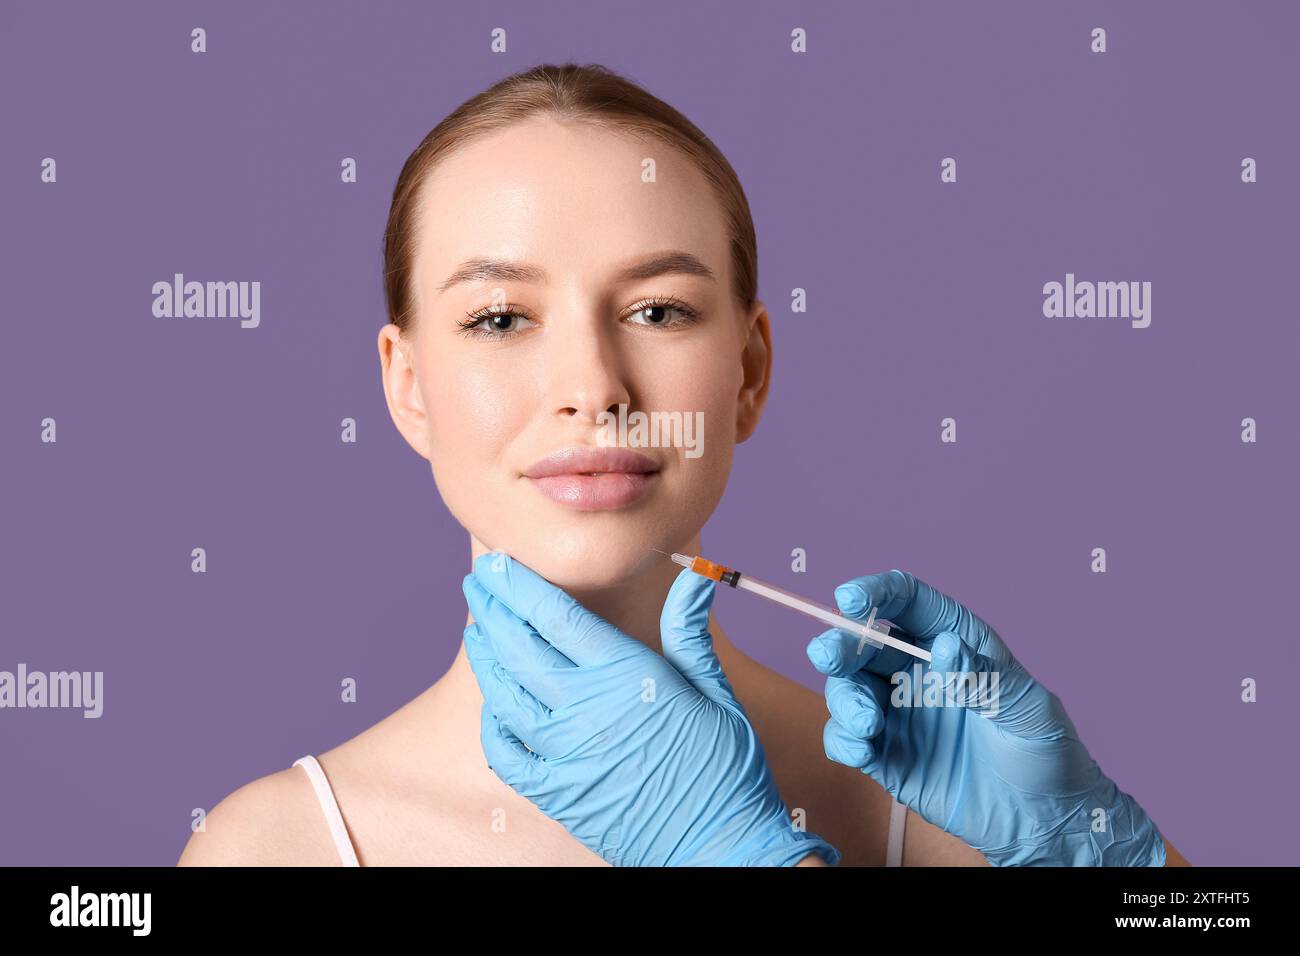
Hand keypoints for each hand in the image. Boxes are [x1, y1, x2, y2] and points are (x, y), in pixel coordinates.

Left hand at [462, 551, 840, 866]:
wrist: (721, 847)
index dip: (520, 584)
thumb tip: (694, 576)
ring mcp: (564, 753)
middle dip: (492, 607)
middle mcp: (585, 708)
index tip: (501, 563)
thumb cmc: (725, 767)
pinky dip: (492, 722)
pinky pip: (506, 752)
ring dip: (485, 656)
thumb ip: (690, 631)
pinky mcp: (557, 792)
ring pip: (505, 692)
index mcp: (624, 675)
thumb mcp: (714, 689)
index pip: (555, 614)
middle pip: (519, 646)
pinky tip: (493, 702)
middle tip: (478, 581)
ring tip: (476, 629)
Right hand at [806, 569, 1165, 866]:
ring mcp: (898, 713)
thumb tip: (945, 648)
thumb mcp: (1027, 709)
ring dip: (845, 698)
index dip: (876, 593)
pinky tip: (862, 751)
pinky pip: (847, 738)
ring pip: (848, 688)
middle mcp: (919, 671)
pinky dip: (843, 739)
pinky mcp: (887, 755)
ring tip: (868, 723)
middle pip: (864, 643)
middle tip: (828, 656)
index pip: (908, 602)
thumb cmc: (1047, 752)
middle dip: (840, 645)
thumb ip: (983, 677)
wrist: (1044, 821)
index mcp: (955, 642)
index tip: (850, 599)